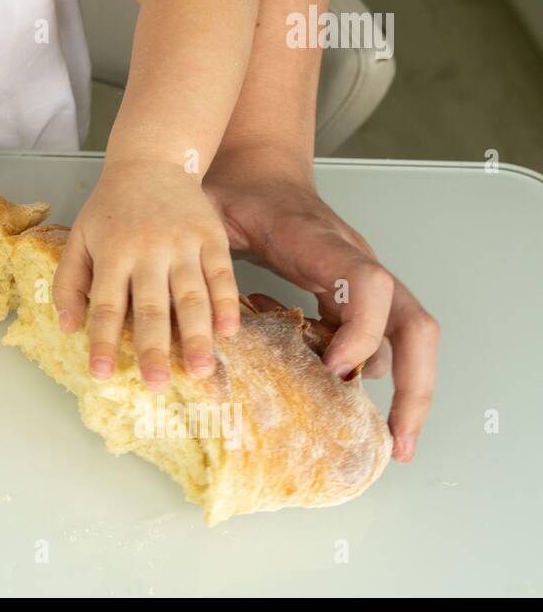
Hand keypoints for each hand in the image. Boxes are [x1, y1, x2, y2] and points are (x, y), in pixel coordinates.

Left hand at [53, 159, 241, 390]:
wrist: (151, 160)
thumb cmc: (111, 207)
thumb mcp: (79, 237)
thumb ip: (69, 282)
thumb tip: (67, 327)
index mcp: (113, 253)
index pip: (107, 306)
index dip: (104, 342)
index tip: (102, 374)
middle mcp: (148, 250)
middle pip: (152, 307)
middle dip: (154, 349)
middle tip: (156, 385)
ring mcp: (183, 243)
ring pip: (192, 296)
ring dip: (198, 336)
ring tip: (200, 370)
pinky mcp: (211, 237)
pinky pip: (222, 275)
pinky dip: (227, 305)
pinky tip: (229, 332)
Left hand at [203, 144, 438, 461]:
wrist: (257, 167)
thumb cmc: (235, 192)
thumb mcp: (212, 216)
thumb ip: (206, 262)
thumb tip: (197, 319)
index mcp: (322, 244)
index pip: (367, 283)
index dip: (360, 330)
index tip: (334, 370)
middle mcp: (355, 264)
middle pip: (414, 322)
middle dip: (415, 383)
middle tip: (397, 440)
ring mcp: (362, 281)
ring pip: (410, 335)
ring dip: (411, 389)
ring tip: (396, 444)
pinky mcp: (354, 297)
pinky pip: (386, 340)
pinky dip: (386, 378)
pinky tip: (365, 416)